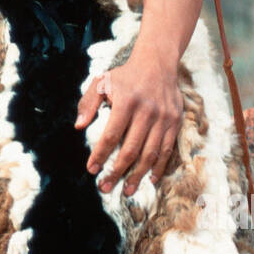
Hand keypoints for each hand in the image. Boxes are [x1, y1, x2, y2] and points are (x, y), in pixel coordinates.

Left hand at [74, 52, 182, 196]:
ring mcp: (164, 117)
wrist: (157, 63)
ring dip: (138, 175)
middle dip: (116, 172)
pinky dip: (159, 167)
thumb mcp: (101, 82)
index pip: (111, 135)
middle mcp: (147, 111)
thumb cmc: (125, 76)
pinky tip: (150, 180)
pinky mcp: (175, 121)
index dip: (100, 155)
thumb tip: (79, 127)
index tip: (91, 169)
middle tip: (104, 187)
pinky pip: (167, 149)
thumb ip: (88, 103)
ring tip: (126, 190)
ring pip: (150, 153)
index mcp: (127, 101)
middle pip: (131, 149)